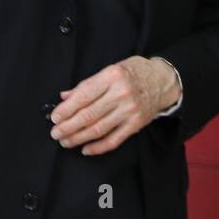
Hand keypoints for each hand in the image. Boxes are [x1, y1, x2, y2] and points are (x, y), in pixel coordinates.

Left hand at [50, 55, 179, 155]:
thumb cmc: (135, 72)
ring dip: (78, 138)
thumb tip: (65, 97)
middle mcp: (121, 93)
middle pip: (88, 115)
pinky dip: (98, 147)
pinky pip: (114, 140)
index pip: (83, 96)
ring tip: (65, 141)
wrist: (164, 81)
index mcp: (112, 76)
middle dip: (68, 126)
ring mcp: (130, 110)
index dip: (66, 109)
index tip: (54, 117)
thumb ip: (88, 84)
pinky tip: (85, 149)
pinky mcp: (136, 124)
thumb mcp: (111, 69)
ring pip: (98, 129)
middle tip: (56, 133)